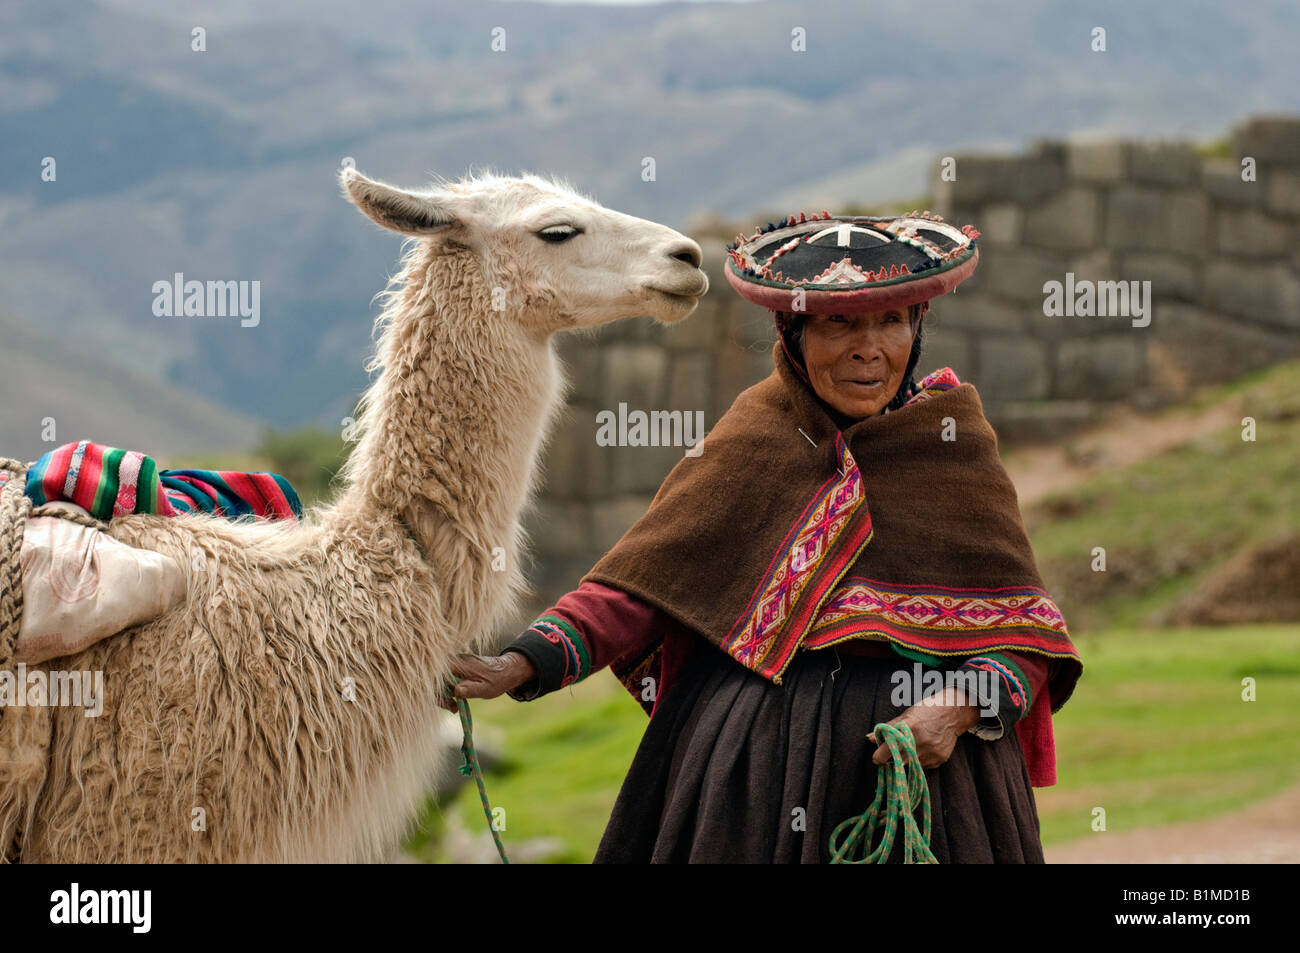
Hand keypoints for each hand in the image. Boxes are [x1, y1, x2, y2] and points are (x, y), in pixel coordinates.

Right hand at [437, 652, 537, 712]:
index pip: (435, 676)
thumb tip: (456, 691)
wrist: (507, 670)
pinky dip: (449, 690)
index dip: (435, 692)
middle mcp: (454, 660)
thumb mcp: (485, 688)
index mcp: (458, 664)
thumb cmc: (497, 679)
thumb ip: (470, 689)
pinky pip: (446, 679)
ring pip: (439, 680)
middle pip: (434, 679)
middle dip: (440, 696)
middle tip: (454, 708)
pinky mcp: (457, 667)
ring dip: (444, 695)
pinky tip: (458, 698)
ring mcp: (455, 663)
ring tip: (456, 706)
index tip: (448, 704)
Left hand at [867, 687, 981, 768]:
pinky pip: (924, 765)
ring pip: (912, 764)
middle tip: (891, 756)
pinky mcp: (939, 759)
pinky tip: (925, 748)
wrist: (954, 713)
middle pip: (899, 760)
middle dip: (892, 760)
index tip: (876, 759)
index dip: (879, 756)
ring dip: (908, 759)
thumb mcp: (906, 715)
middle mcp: (921, 742)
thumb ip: (888, 728)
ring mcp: (931, 752)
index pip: (888, 750)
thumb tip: (869, 738)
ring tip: (913, 747)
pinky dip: (920, 760)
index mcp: (910, 728)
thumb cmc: (926, 710)